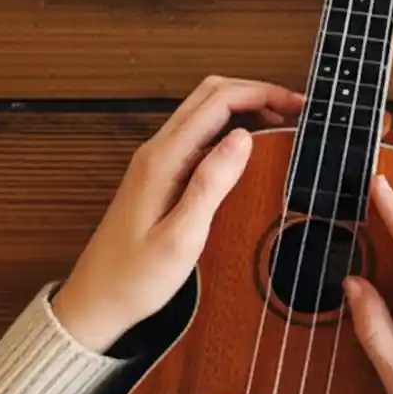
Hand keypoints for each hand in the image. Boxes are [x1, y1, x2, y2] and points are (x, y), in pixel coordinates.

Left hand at [52, 76, 303, 352]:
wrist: (95, 302)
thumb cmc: (135, 278)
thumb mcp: (181, 238)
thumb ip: (211, 184)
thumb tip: (243, 137)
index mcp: (163, 160)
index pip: (217, 102)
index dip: (261, 93)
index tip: (297, 106)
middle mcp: (157, 151)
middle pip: (209, 94)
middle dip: (256, 91)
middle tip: (295, 108)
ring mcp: (157, 161)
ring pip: (204, 110)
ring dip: (243, 105)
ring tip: (281, 122)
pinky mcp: (160, 174)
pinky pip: (199, 134)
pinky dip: (231, 127)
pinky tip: (251, 147)